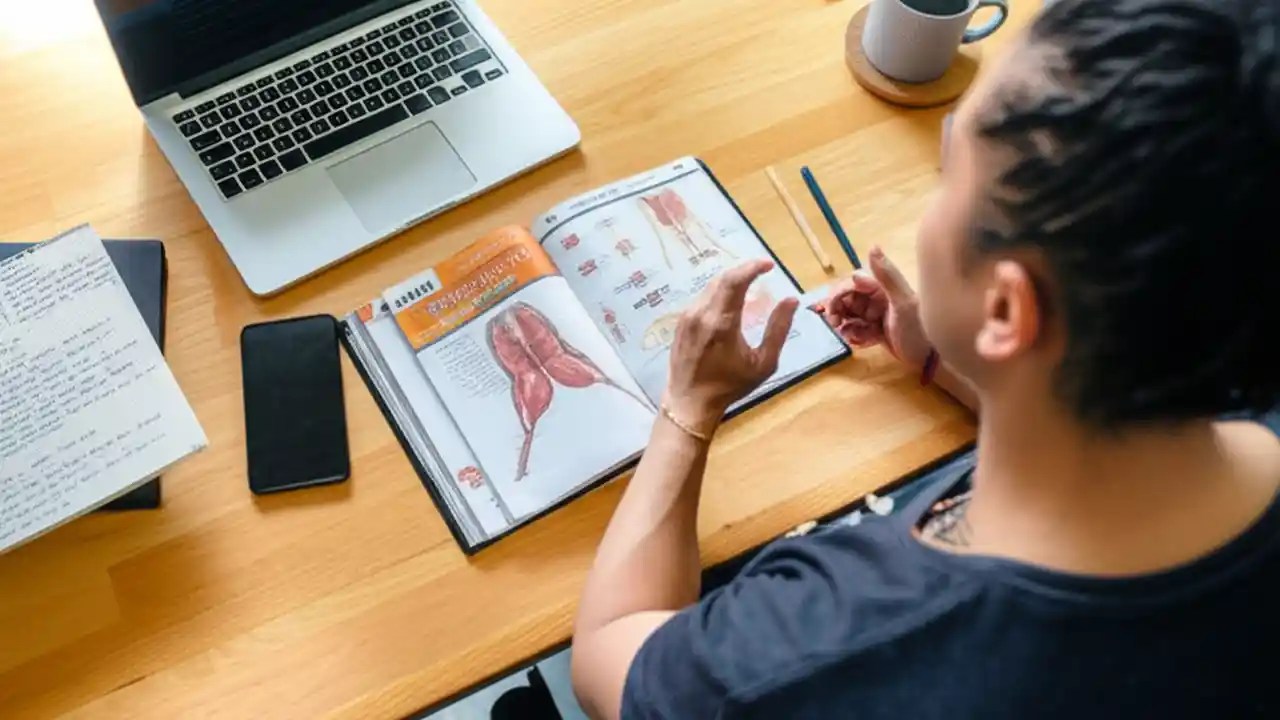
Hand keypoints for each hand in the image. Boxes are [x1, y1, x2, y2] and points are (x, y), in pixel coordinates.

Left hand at [663, 260, 798, 432]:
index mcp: (721, 323)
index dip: (752, 267)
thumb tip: (791, 300)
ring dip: (730, 280)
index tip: (769, 265)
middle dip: (743, 270)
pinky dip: (718, 291)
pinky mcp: (680, 322)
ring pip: (710, 286)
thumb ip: (778, 330)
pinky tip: (729, 299)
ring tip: (748, 282)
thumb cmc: (730, 385)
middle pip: (722, 278)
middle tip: (761, 270)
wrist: (689, 402)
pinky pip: (702, 298)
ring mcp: (687, 316)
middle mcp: (701, 314)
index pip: (735, 281)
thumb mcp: (763, 363)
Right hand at [820, 247, 932, 367]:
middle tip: (835, 325)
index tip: (832, 311)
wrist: (929, 361)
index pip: (851, 284)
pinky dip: (856, 336)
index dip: (838, 294)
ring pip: (850, 315)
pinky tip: (862, 343)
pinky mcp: (877, 331)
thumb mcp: (903, 303)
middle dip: (838, 311)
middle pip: (847, 299)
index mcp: (883, 288)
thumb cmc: (918, 330)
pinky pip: (858, 329)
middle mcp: (878, 298)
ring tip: (851, 336)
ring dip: (846, 325)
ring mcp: (877, 315)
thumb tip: (872, 246)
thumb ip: (887, 276)